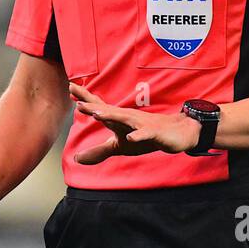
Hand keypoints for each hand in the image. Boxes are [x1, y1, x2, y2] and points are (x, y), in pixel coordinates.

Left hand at [69, 82, 202, 164]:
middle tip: (77, 99)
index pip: (100, 107)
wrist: (178, 132)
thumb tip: (77, 159)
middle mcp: (128, 118)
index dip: (86, 99)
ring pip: (124, 119)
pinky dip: (138, 136)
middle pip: (108, 110)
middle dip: (93, 105)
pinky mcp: (154, 133)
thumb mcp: (120, 146)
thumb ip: (99, 151)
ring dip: (111, 116)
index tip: (70, 88)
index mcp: (119, 120)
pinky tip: (130, 138)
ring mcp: (141, 124)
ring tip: (96, 114)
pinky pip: (145, 134)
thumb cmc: (146, 136)